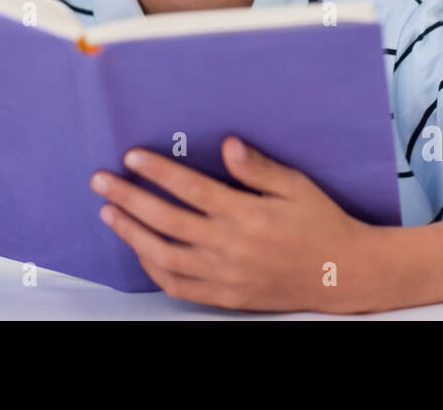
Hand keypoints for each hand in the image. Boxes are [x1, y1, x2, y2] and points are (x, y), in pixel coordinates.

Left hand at [89, 136, 377, 312]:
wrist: (341, 274)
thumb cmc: (320, 223)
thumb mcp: (295, 187)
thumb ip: (258, 168)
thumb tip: (228, 144)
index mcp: (244, 215)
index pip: (190, 189)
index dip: (157, 172)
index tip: (131, 156)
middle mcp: (228, 247)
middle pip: (165, 221)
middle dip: (128, 199)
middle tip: (101, 182)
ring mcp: (224, 276)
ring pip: (163, 256)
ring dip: (131, 233)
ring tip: (109, 214)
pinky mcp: (225, 297)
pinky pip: (178, 286)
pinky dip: (153, 269)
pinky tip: (140, 250)